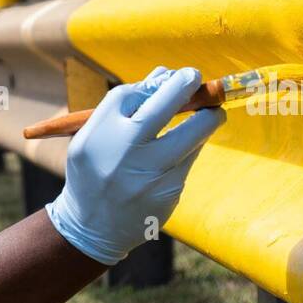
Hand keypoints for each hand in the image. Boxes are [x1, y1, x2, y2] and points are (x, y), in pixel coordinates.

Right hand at [46, 66, 224, 264]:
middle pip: (165, 105)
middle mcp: (123, 152)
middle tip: (197, 78)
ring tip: (210, 115)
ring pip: (193, 133)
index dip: (160, 82)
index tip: (176, 76)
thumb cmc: (95, 172)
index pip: (132, 94)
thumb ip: (123, 108)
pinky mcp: (169, 191)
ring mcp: (149, 174)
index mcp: (98, 135)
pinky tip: (180, 155)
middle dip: (187, 84)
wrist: (92, 227)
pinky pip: (189, 160)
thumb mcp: (93, 138)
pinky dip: (189, 151)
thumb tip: (163, 75)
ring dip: (207, 119)